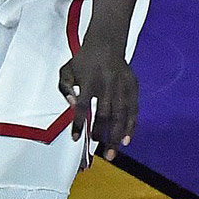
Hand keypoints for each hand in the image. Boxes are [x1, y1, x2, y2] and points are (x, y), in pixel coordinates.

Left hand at [58, 43, 136, 162]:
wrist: (106, 45)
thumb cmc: (83, 61)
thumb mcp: (66, 70)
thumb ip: (64, 88)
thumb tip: (72, 106)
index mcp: (89, 81)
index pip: (83, 107)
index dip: (79, 124)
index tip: (76, 138)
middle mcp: (107, 85)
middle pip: (106, 115)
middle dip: (104, 136)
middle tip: (101, 153)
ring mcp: (122, 86)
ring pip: (122, 115)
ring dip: (118, 136)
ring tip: (113, 152)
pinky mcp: (133, 87)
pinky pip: (134, 110)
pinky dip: (132, 126)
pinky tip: (127, 139)